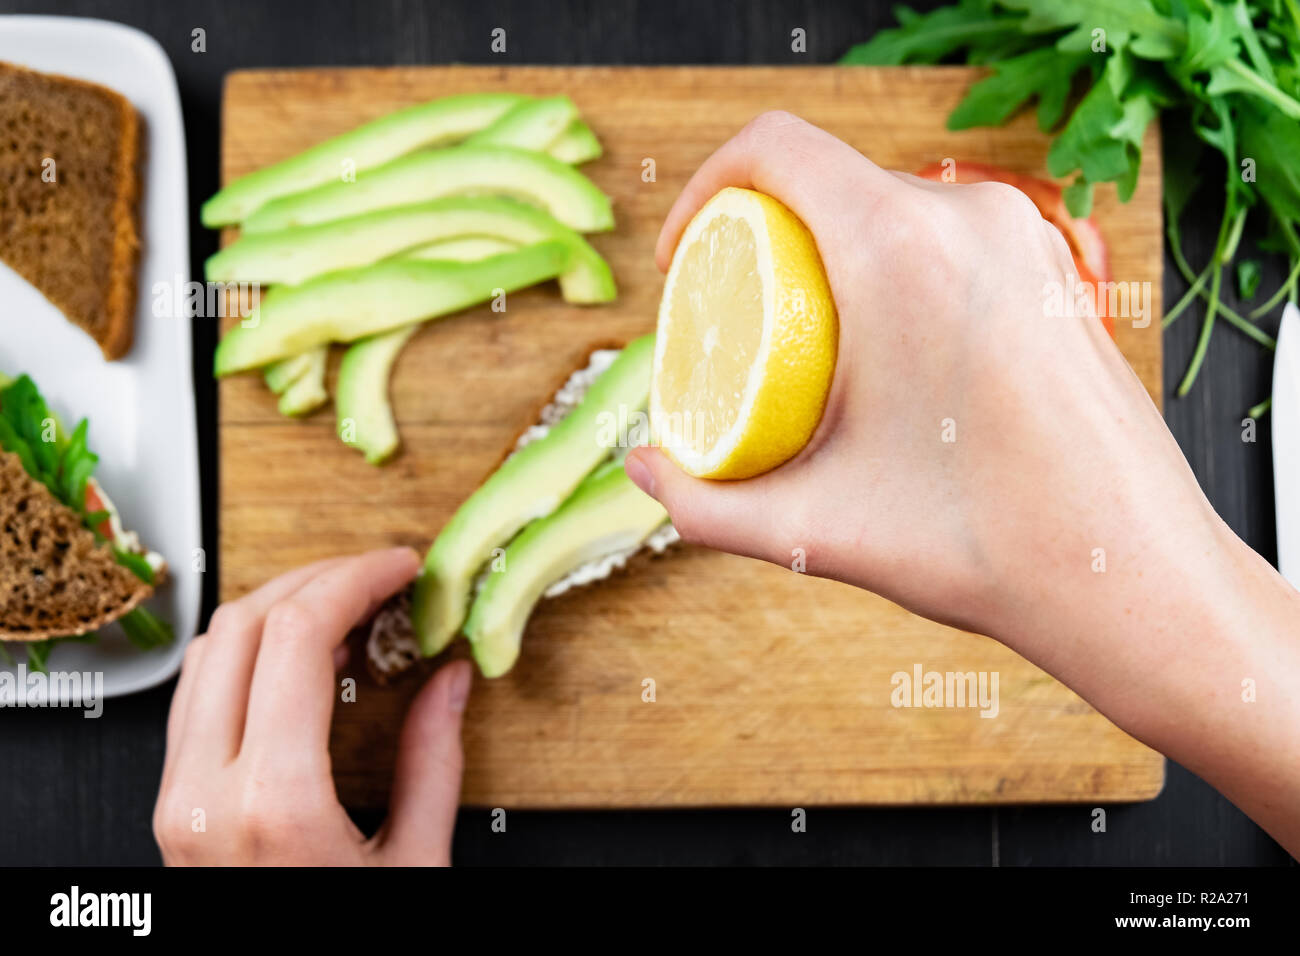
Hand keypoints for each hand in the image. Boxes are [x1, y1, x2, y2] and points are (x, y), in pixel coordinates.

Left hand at [153, 548, 470, 865]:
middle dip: (318, 579)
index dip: (355, 579)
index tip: (399, 568)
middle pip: (242, 624)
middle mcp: (206, 793)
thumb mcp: (414, 866)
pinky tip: (299, 660)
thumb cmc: (347, 949)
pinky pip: (194, 694)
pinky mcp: (172, 806)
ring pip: (207, 649)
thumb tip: (450, 682)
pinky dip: (246, 653)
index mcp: (276, 801)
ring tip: (343, 609)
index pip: (297, 635)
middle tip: (377, 577)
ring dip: (276, 609)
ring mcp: (178, 799)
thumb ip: (433, 767)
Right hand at [626, 112, 1299, 854]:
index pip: (772, 149)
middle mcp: (968, 220)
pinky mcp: (1050, 268)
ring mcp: (1022, 238)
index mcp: (901, 250)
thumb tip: (645, 473)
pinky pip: (943, 240)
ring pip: (886, 211)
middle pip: (827, 184)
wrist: (1130, 575)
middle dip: (761, 245)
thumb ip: (706, 505)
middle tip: (738, 330)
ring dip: (828, 263)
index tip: (686, 260)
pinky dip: (891, 277)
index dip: (705, 191)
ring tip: (812, 357)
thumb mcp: (816, 528)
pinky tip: (887, 362)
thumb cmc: (990, 545)